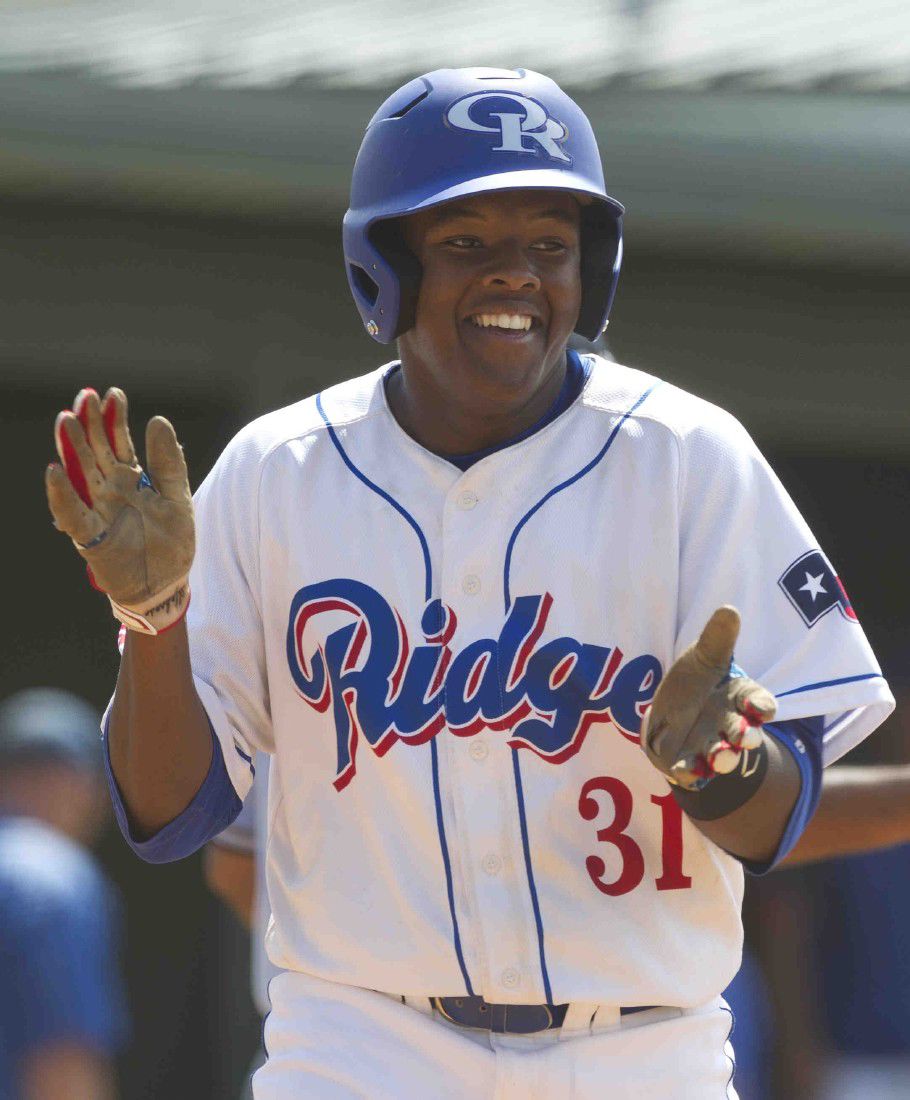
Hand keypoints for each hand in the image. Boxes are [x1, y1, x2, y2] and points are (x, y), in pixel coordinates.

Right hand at [45, 387, 194, 633]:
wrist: (168, 585)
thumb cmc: (172, 543)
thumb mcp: (178, 498)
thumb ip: (169, 463)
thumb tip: (158, 419)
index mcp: (131, 480)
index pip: (119, 443)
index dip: (114, 419)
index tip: (113, 393)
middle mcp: (109, 491)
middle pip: (95, 452)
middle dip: (89, 424)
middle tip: (86, 395)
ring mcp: (98, 511)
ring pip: (80, 475)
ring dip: (71, 448)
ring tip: (66, 420)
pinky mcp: (91, 537)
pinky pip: (73, 514)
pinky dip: (62, 495)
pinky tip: (55, 471)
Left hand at [640, 606, 776, 790]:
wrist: (667, 716)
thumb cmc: (694, 684)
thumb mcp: (702, 657)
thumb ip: (716, 640)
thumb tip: (729, 609)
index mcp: (740, 698)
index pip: (758, 702)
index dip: (761, 705)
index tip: (762, 707)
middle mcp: (731, 725)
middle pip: (744, 732)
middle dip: (745, 735)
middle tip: (745, 737)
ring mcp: (712, 746)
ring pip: (722, 754)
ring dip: (723, 757)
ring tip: (720, 757)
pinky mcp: (690, 762)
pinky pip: (692, 770)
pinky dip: (689, 771)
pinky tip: (682, 769)